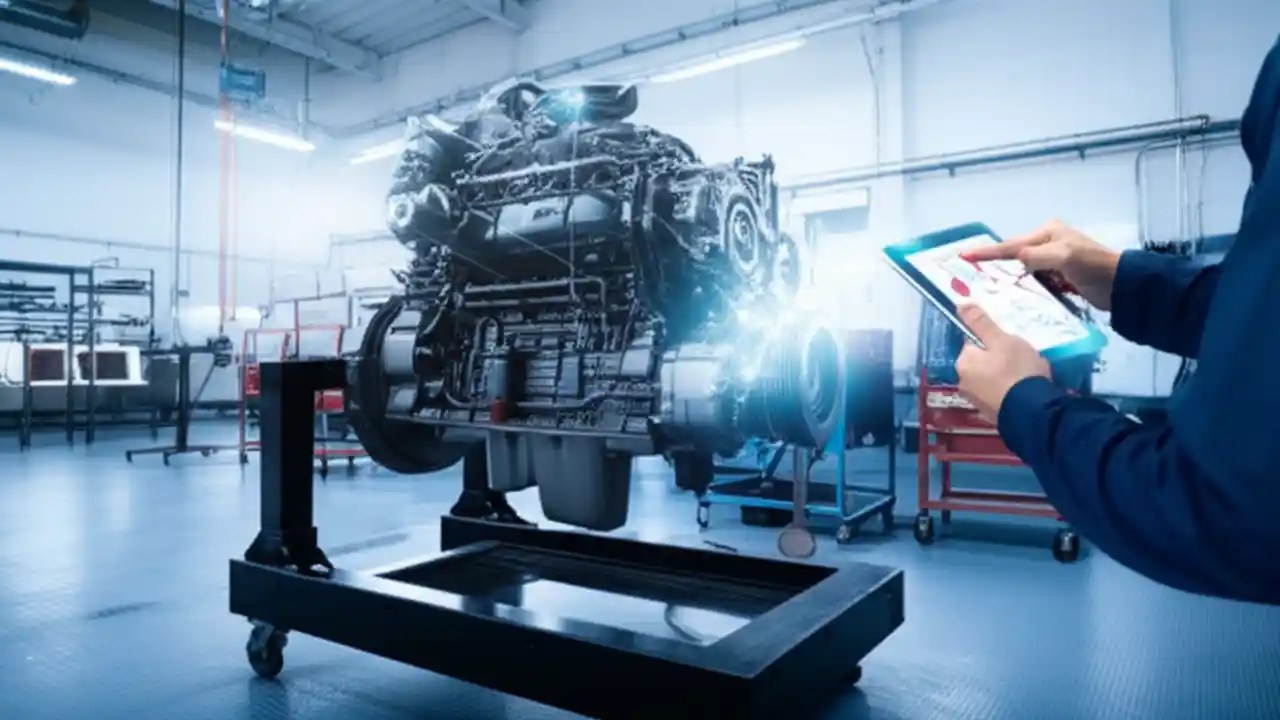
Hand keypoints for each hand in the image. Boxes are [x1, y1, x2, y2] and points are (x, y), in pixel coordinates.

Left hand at [954, 304, 1050, 421]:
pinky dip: (1008, 392)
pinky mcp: (990, 415)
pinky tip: (1023, 392)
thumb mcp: (1002, 339)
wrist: (1033, 411)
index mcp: (963, 362)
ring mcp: (975, 401)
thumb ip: (980, 322)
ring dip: (1005, 376)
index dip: (994, 341)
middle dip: (999, 359)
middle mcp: (962, 382)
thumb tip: (959, 303)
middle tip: (1021, 361)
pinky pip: (998, 395)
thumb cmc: (1017, 370)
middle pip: (982, 361)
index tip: (1011, 345)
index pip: (974, 343)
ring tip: (1026, 377)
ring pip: (990, 379)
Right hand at [961, 220, 1121, 309]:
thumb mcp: (1064, 257)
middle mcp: (1047, 243)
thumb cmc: (1093, 267)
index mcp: (1047, 233)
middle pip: (1014, 256)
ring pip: (1022, 271)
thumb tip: (1014, 258)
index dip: (987, 252)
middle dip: (994, 265)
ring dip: (1007, 279)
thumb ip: (1037, 256)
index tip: (964, 255)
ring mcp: (1053, 261)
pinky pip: (1033, 282)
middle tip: (969, 274)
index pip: (1011, 245)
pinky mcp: (1058, 278)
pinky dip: (1022, 288)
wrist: (1122, 286)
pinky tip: (1009, 296)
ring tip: (983, 287)